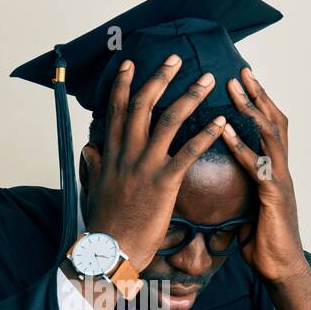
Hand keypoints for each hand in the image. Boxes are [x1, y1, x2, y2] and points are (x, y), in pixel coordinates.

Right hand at [82, 54, 226, 270]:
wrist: (109, 250)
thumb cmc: (104, 224)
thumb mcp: (93, 189)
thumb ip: (93, 165)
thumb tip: (89, 149)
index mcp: (110, 154)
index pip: (116, 110)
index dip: (124, 84)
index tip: (131, 63)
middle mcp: (127, 153)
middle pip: (143, 105)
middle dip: (160, 78)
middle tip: (176, 59)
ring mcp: (145, 166)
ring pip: (168, 121)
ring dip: (189, 96)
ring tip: (207, 79)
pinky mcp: (164, 183)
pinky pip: (188, 153)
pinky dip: (205, 135)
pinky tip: (220, 122)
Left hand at [220, 67, 308, 284]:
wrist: (282, 270)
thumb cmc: (264, 244)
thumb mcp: (248, 211)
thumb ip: (240, 191)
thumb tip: (220, 184)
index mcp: (273, 172)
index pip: (269, 129)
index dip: (258, 104)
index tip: (243, 82)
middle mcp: (280, 171)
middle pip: (274, 122)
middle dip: (258, 95)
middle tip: (241, 71)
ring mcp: (279, 182)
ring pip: (269, 135)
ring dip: (251, 109)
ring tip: (234, 89)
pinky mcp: (273, 197)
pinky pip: (256, 166)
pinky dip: (240, 146)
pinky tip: (224, 131)